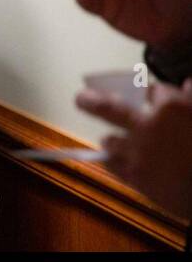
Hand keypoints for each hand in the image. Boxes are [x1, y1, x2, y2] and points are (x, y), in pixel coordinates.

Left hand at [76, 78, 191, 218]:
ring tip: (109, 139)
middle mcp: (149, 127)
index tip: (147, 93)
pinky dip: (113, 161)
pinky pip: (113, 165)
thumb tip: (187, 84)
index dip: (151, 93)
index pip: (155, 91)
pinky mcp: (135, 176)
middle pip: (109, 107)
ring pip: (110, 140)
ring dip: (110, 140)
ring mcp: (139, 152)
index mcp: (173, 109)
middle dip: (92, 101)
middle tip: (81, 98)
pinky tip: (115, 160)